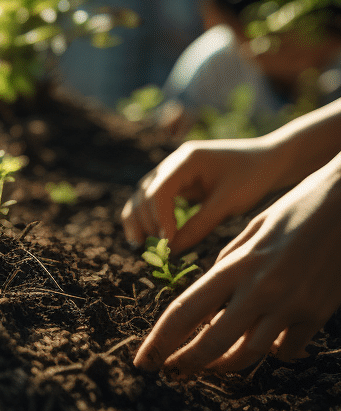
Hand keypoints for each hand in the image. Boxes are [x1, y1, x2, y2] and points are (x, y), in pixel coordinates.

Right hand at [121, 139, 285, 252]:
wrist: (270, 160)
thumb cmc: (253, 178)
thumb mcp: (228, 204)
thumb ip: (199, 225)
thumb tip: (172, 250)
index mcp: (186, 160)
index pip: (159, 191)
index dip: (159, 219)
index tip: (167, 243)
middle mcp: (172, 162)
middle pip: (144, 193)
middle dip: (145, 221)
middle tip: (152, 250)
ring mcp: (172, 170)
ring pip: (143, 195)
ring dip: (140, 219)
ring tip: (141, 245)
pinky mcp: (177, 181)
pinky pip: (154, 198)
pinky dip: (150, 216)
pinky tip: (151, 235)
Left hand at [134, 156, 340, 373]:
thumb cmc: (297, 209)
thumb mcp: (252, 229)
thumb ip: (228, 264)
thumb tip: (210, 297)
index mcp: (236, 265)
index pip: (186, 312)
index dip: (160, 341)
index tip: (144, 360)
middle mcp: (261, 289)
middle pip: (213, 343)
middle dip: (187, 364)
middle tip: (171, 374)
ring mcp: (293, 304)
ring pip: (250, 353)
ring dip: (226, 364)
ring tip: (209, 367)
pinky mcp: (319, 312)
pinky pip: (288, 348)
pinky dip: (273, 353)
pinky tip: (264, 350)